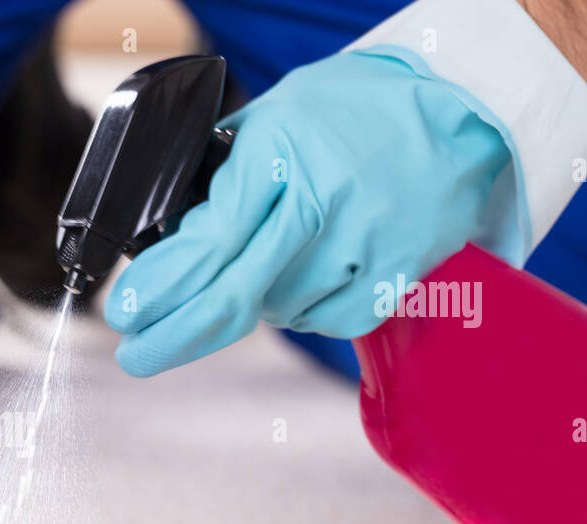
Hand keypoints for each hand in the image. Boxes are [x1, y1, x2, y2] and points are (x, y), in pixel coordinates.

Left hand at [105, 50, 511, 375]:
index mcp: (280, 157)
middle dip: (171, 337)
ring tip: (268, 260)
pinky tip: (308, 275)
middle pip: (232, 298)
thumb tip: (173, 239)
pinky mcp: (398, 277)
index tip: (123, 313)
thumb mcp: (276, 115)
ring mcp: (364, 247)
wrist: (464, 103)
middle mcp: (321, 205)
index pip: (204, 243)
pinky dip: (303, 309)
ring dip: (251, 303)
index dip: (158, 288)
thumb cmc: (355, 108)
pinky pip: (327, 321)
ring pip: (277, 312)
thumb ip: (228, 176)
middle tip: (135, 357)